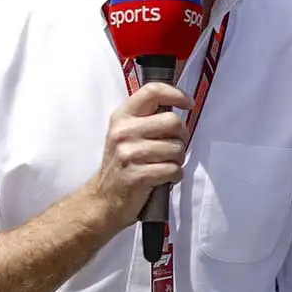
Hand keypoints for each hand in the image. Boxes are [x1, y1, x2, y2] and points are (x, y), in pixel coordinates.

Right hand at [86, 82, 193, 230]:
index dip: (176, 94)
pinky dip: (175, 175)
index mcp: (122, 116)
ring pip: (176, 148)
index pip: (153, 91)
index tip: (189, 104)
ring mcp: (129, 154)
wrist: (103, 200)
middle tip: (174, 147)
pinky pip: (173, 169)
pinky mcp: (137, 175)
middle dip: (181, 136)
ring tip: (164, 164)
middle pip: (172, 121)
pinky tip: (163, 178)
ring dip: (178, 159)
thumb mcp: (127, 134)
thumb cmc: (123, 164)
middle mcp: (123, 132)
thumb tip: (180, 105)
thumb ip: (148, 117)